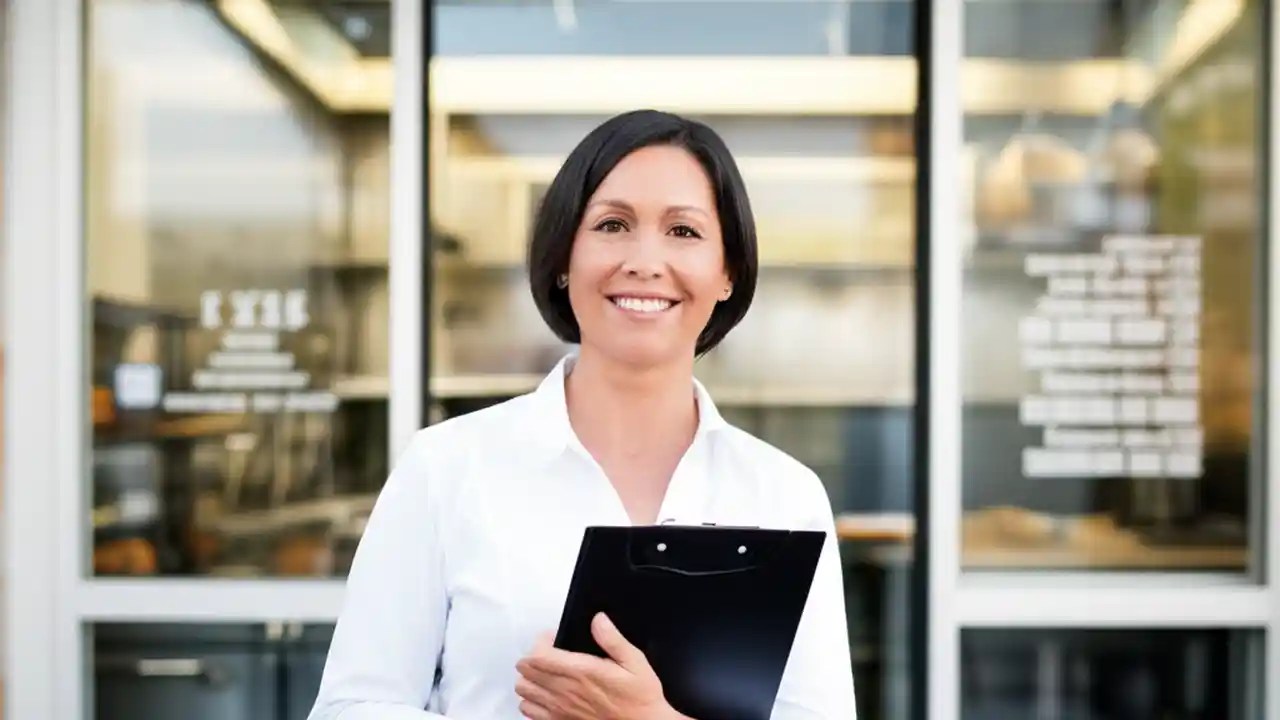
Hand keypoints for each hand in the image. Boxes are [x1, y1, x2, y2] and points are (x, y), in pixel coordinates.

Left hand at [514, 613, 684, 719]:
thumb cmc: (639, 696)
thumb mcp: (634, 661)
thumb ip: (613, 639)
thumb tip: (598, 619)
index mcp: (581, 672)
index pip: (539, 655)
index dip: (540, 642)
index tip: (552, 638)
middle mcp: (565, 691)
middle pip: (526, 671)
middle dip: (533, 657)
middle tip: (548, 653)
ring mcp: (559, 710)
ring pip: (523, 691)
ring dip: (529, 679)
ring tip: (544, 673)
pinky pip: (528, 711)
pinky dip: (531, 701)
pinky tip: (545, 695)